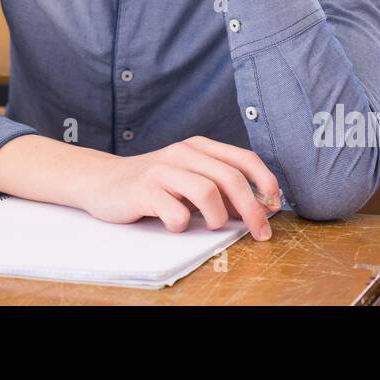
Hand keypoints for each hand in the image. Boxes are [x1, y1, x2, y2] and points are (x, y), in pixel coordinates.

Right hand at [79, 136, 281, 240]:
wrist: (104, 182)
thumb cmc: (155, 184)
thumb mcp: (189, 177)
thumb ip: (219, 186)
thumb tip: (258, 207)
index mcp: (199, 147)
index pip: (243, 158)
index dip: (265, 181)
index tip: (274, 204)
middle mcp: (182, 153)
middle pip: (230, 179)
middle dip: (252, 209)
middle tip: (260, 233)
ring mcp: (162, 170)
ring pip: (207, 192)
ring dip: (218, 218)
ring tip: (211, 226)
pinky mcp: (143, 190)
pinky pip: (176, 212)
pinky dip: (183, 224)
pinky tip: (176, 223)